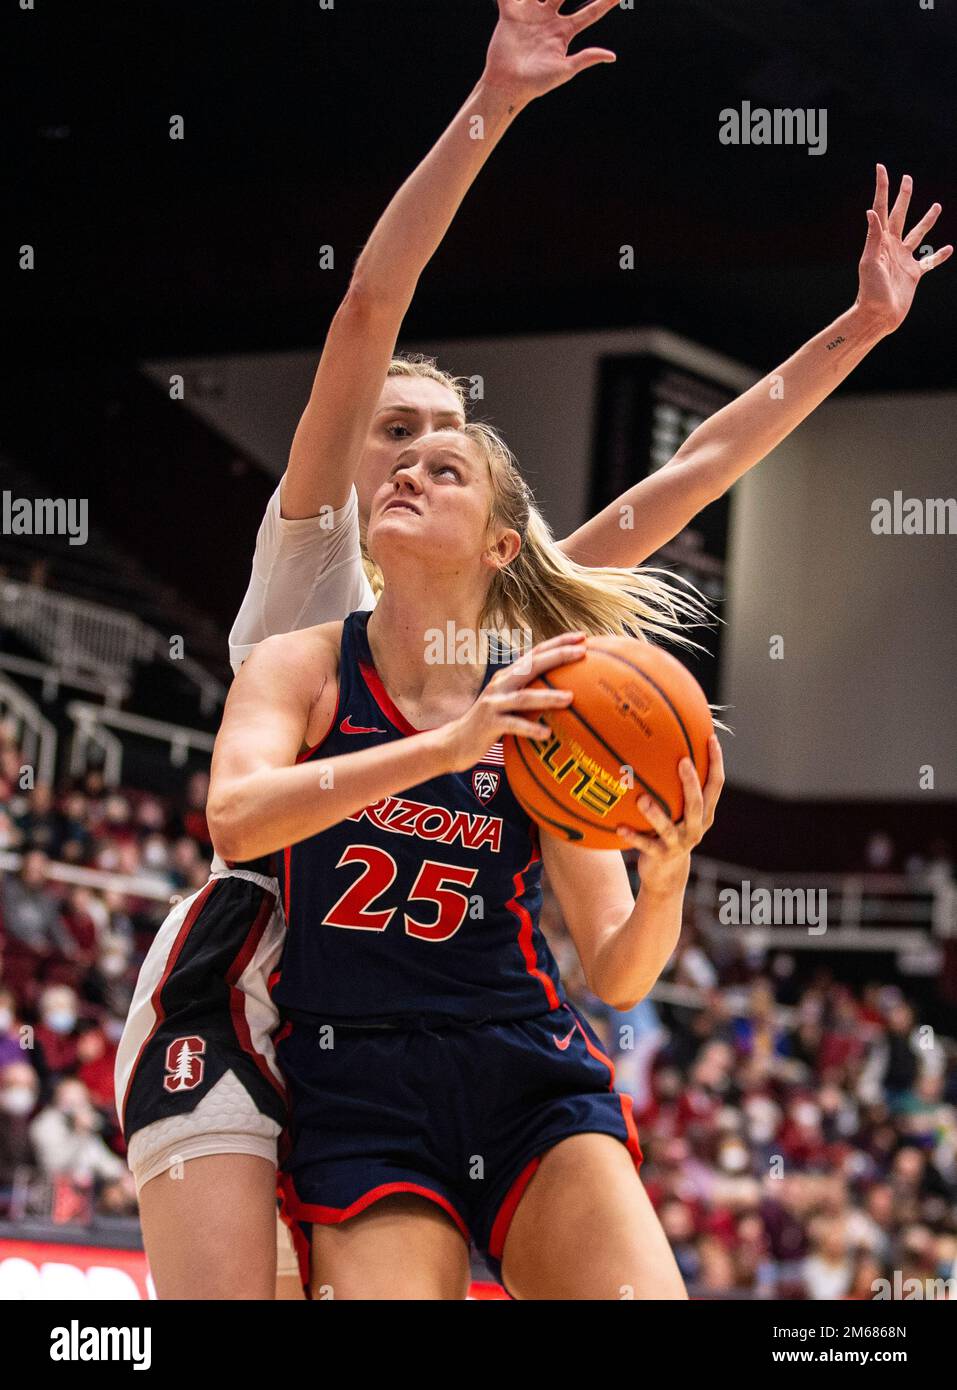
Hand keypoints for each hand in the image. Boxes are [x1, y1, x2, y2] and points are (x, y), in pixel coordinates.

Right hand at [442, 631, 585, 772]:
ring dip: (548, 697)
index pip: (536, 653)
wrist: (456, 741)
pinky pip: (513, 726)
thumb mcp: (509, 702)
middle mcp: (501, 683)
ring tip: (570, 698)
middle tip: (582, 652)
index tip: (582, 637)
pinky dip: (530, 729)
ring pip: (524, 697)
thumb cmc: (491, 723)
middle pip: (532, 665)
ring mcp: (494, 703)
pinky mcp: (489, 723)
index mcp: (509, 676)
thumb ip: (531, 693)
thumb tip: (568, 694)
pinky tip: (547, 734)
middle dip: (558, 656)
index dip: (558, 643)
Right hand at [483, 0, 617, 106]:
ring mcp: (530, 14)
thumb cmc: (536, 83)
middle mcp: (549, 18)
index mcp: (564, 31)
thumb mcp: (564, 70)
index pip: (590, 13)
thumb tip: (612, 56)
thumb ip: (586, 58)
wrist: (507, 85)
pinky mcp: (510, 14)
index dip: (605, 3)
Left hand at [616, 734, 724, 893]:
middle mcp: (696, 827)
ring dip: (656, 814)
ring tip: (642, 800)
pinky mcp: (661, 855)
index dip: (716, 762)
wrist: (668, 873)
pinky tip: (619, 828)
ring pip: (669, 828)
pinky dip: (633, 837)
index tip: (711, 738)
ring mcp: (679, 843)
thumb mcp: (680, 810)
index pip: (716, 785)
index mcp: (704, 813)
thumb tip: (666, 744)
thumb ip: (678, 785)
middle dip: (691, 783)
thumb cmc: (672, 829)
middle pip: (697, 804)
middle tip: (683, 761)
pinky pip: (645, 845)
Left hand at [855, 166, 951, 333]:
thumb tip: (871, 211)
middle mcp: (892, 246)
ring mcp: (904, 259)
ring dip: (927, 220)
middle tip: (907, 178)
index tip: (881, 167)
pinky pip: (929, 261)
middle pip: (900, 215)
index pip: (882, 208)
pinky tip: (948, 248)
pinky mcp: (914, 273)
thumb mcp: (869, 261)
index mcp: (880, 241)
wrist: (878, 315)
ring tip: (937, 206)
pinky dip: (939, 255)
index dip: (883, 188)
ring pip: (918, 234)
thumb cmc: (870, 290)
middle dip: (904, 196)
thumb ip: (872, 236)